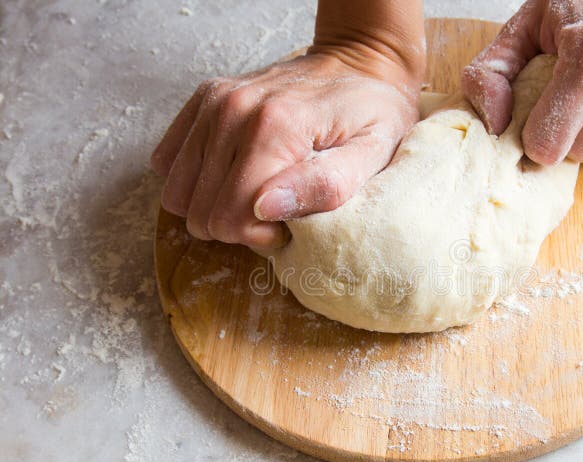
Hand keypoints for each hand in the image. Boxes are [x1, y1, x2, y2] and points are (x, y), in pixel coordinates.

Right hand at [151, 51, 419, 250]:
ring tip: (257, 193)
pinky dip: (197, 180)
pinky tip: (234, 173)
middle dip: (237, 225)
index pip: (230, 216)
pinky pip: (168, 163)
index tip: (289, 225)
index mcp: (276, 128)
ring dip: (215, 205)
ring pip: (178, 194)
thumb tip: (265, 208)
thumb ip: (326, 186)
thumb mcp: (370, 155)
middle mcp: (234, 110)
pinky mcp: (204, 100)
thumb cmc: (372, 115)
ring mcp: (214, 102)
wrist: (359, 62)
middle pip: (201, 211)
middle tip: (276, 212)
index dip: (259, 236)